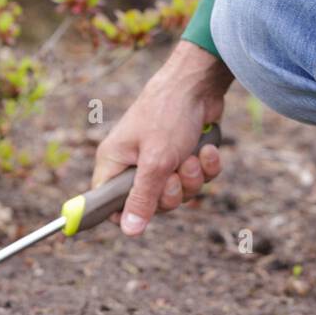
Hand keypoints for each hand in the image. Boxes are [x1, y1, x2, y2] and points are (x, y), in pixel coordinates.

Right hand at [91, 41, 232, 235]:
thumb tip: (127, 230)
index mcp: (115, 162)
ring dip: (191, 177)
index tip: (145, 213)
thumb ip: (142, 198)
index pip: (108, 204)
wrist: (199, 83)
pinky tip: (206, 149)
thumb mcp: (155, 162)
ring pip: (179, 192)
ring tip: (192, 156)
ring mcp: (161, 159)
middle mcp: (135, 163)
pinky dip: (205, 166)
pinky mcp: (184, 154)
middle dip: (172, 192)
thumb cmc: (168, 114)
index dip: (126, 213)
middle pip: (151, 204)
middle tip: (174, 174)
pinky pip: (196, 178)